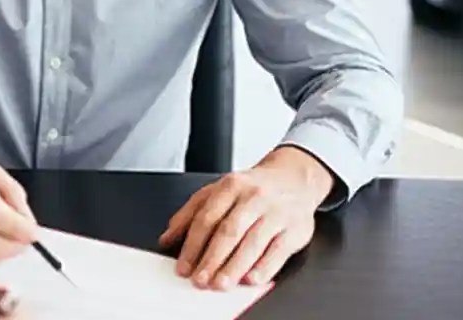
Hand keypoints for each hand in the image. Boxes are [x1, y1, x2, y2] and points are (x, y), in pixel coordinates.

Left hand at [158, 147, 333, 290]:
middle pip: (229, 231)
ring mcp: (276, 212)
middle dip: (212, 259)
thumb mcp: (217, 191)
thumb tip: (167, 238)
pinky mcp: (296, 229)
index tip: (184, 266)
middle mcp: (254, 197)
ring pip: (253, 243)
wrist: (293, 178)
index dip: (193, 245)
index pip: (207, 218)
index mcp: (231, 186)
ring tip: (221, 284)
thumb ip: (190, 213)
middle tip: (200, 279)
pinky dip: (264, 267)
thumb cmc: (251, 188)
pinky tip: (251, 279)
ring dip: (235, 267)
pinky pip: (278, 251)